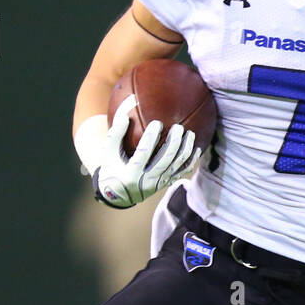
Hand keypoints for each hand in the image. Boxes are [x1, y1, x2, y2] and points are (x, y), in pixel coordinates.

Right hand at [93, 94, 200, 208]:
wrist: (118, 195)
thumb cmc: (112, 168)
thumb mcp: (108, 152)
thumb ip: (116, 132)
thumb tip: (126, 110)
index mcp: (131, 174)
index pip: (143, 154)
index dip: (151, 138)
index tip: (157, 122)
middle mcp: (147, 182)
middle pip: (165, 160)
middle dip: (174, 142)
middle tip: (179, 127)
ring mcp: (158, 184)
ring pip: (177, 166)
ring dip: (186, 149)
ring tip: (190, 133)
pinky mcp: (165, 184)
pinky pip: (182, 172)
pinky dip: (191, 161)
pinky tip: (196, 148)